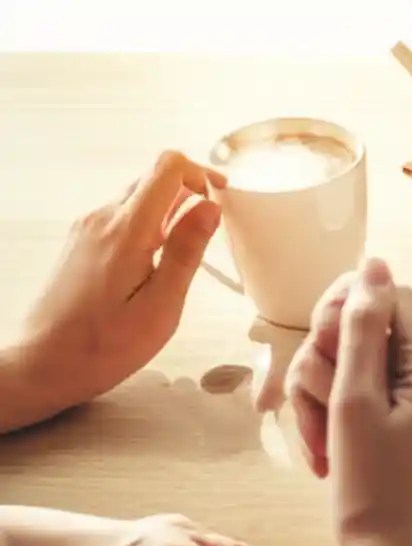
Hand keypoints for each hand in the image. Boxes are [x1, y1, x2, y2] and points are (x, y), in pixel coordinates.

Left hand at [18, 151, 225, 416]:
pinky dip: (149, 226)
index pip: (167, 168)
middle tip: (211, 230)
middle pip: (153, 178)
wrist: (44, 363)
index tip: (219, 201)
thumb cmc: (104, 346)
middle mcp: (102, 219)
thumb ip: (186, 251)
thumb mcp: (161, 306)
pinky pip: (122, 217)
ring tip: (185, 253)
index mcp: (126, 231)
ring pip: (138, 198)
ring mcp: (87, 229)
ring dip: (169, 212)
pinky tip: (156, 263)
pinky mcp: (81, 242)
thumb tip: (210, 207)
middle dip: (189, 193)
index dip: (201, 174)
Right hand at [287, 259, 411, 545]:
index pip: (389, 295)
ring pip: (371, 363)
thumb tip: (375, 264)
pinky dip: (351, 416)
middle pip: (377, 328)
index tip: (315, 357)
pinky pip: (386, 395)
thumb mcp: (355, 403)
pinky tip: (331, 454)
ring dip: (330, 398)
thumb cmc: (372, 496)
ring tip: (320, 446)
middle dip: (330, 366)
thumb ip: (364, 326)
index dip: (340, 314)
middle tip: (314, 415)